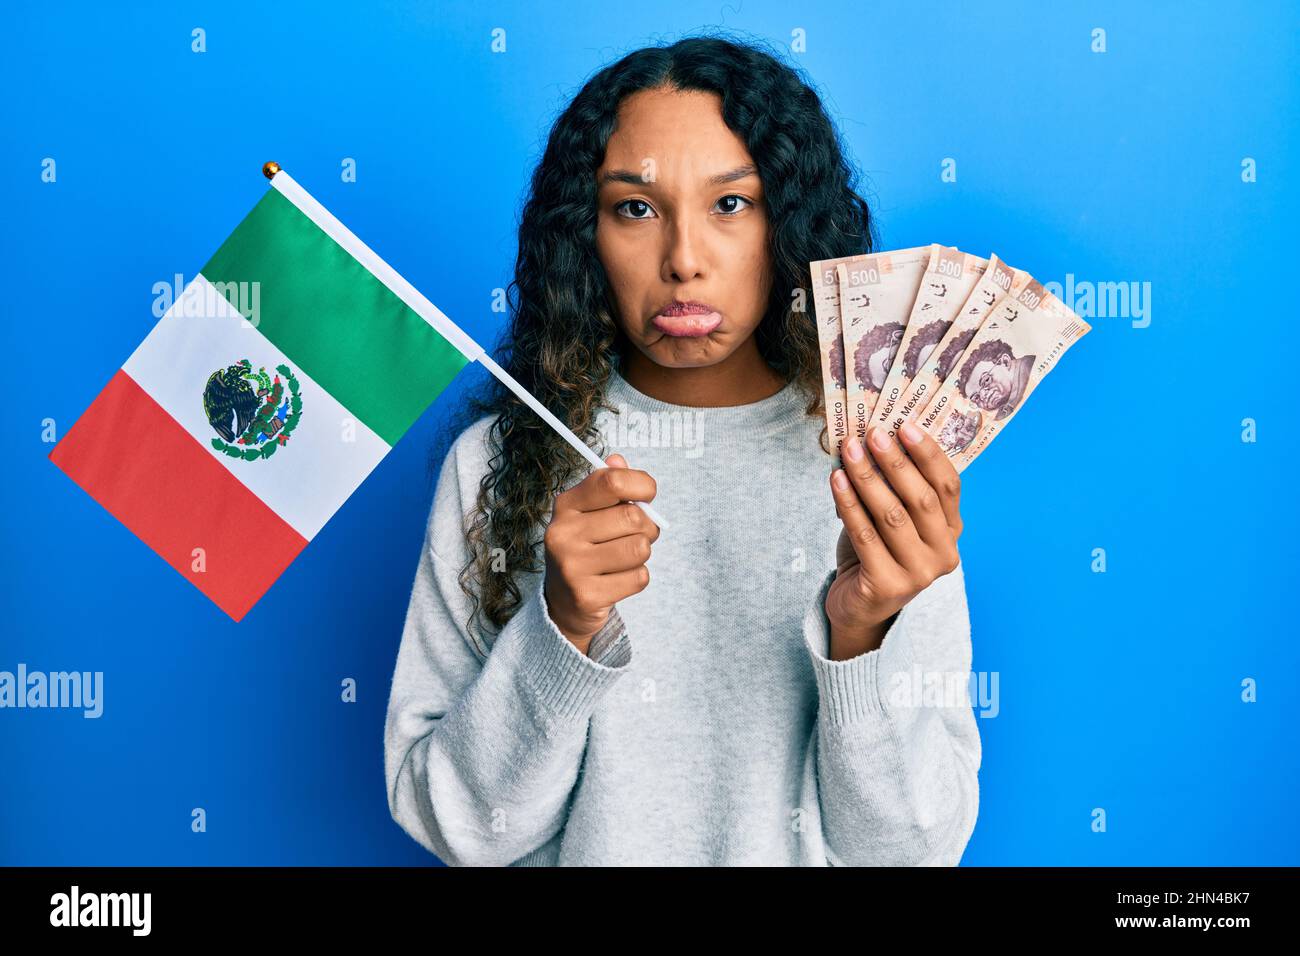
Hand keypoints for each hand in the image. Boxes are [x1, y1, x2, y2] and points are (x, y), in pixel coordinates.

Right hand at [544, 453, 659, 651]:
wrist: (563, 602)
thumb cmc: (586, 547)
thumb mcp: (590, 513)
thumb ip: (607, 485)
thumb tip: (618, 460)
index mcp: (565, 505)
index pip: (612, 481)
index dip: (641, 484)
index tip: (647, 493)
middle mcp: (563, 533)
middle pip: (633, 517)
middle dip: (647, 526)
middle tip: (639, 534)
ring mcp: (571, 566)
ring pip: (639, 548)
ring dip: (643, 553)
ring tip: (625, 557)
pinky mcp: (586, 595)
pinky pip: (638, 577)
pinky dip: (637, 578)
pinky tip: (618, 579)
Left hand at [825, 420, 963, 659]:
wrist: (858, 606)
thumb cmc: (875, 552)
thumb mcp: (891, 518)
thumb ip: (893, 487)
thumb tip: (874, 438)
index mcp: (952, 532)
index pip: (948, 486)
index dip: (928, 454)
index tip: (906, 425)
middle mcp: (944, 554)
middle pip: (921, 498)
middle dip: (895, 461)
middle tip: (873, 433)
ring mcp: (919, 574)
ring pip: (891, 514)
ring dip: (867, 477)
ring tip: (849, 450)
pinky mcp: (888, 586)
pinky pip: (865, 535)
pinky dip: (849, 503)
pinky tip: (836, 480)